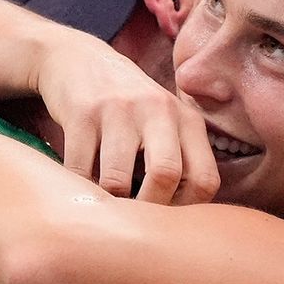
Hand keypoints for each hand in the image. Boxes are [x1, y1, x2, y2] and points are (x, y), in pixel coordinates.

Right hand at [31, 32, 219, 205]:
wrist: (78, 59)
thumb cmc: (129, 108)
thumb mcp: (165, 123)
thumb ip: (181, 161)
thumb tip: (179, 224)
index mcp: (187, 120)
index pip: (205, 179)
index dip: (187, 210)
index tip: (165, 217)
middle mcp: (159, 110)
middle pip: (166, 175)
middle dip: (148, 209)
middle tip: (134, 220)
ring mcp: (119, 110)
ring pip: (118, 180)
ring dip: (109, 202)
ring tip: (105, 204)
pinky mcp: (82, 112)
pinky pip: (79, 169)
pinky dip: (78, 187)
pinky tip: (79, 185)